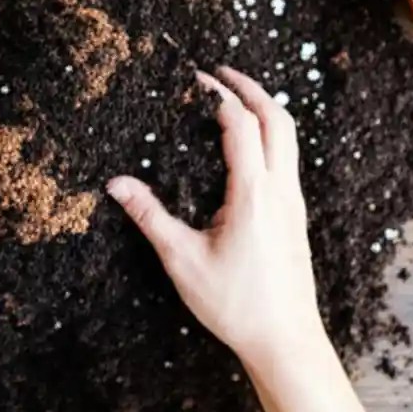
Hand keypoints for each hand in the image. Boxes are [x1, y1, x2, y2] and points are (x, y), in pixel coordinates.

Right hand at [106, 67, 322, 361]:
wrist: (285, 338)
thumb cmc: (236, 305)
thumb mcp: (183, 260)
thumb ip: (150, 217)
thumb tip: (116, 184)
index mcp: (253, 194)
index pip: (241, 124)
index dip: (219, 94)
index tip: (197, 78)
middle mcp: (280, 190)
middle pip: (277, 118)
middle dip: (251, 88)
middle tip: (221, 72)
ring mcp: (293, 201)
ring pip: (289, 137)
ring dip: (265, 108)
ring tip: (234, 97)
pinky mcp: (296, 214)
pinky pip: (288, 158)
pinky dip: (270, 134)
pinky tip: (247, 145)